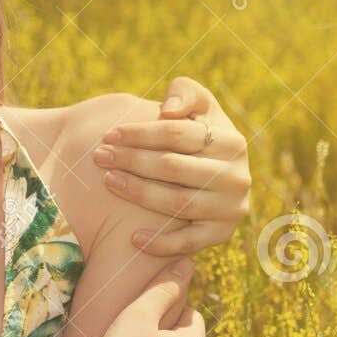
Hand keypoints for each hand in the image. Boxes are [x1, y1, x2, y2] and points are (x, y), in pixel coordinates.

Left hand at [93, 75, 250, 255]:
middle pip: (173, 167)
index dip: (139, 132)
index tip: (110, 134)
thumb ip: (185, 93)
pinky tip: (132, 238)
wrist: (217, 174)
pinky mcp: (222, 233)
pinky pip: (189, 242)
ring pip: (177, 203)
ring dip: (138, 194)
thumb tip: (169, 112)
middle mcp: (236, 176)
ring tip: (109, 181)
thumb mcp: (199, 105)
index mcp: (231, 140)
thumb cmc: (197, 132)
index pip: (177, 134)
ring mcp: (231, 207)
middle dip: (131, 160)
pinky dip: (161, 243)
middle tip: (99, 157)